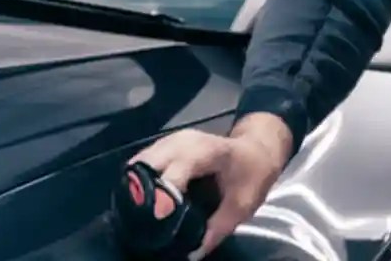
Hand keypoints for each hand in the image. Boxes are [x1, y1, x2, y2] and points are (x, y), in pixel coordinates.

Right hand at [129, 114, 292, 259]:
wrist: (255, 148)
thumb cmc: (251, 174)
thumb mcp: (242, 205)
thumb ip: (218, 228)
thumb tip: (194, 253)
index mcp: (206, 152)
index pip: (177, 170)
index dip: (164, 191)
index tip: (157, 214)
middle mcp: (182, 142)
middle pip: (149, 162)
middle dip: (140, 188)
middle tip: (142, 216)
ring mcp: (169, 140)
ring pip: (140, 160)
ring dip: (135, 183)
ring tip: (138, 209)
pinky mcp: (163, 145)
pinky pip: (142, 160)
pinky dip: (138, 177)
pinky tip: (141, 196)